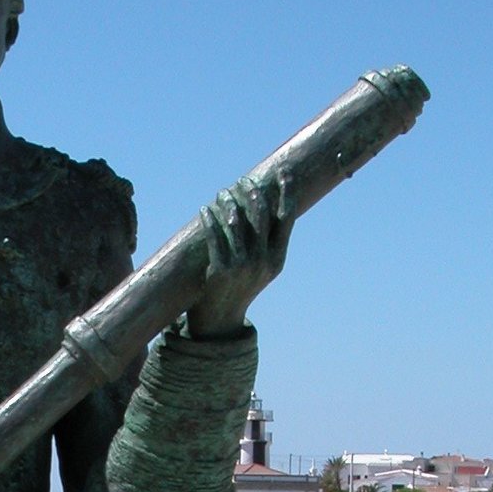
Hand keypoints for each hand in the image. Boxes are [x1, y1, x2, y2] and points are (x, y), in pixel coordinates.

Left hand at [185, 171, 294, 339]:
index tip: (281, 172)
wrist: (221, 319)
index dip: (286, 192)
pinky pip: (215, 236)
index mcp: (277, 259)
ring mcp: (242, 265)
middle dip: (252, 192)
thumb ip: (267, 241)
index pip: (286, 218)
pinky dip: (209, 219)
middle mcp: (263, 261)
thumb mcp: (262, 268)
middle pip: (261, 214)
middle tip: (242, 182)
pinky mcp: (220, 269)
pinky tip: (205, 210)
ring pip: (236, 221)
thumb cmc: (242, 287)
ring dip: (228, 202)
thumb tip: (266, 204)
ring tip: (222, 193)